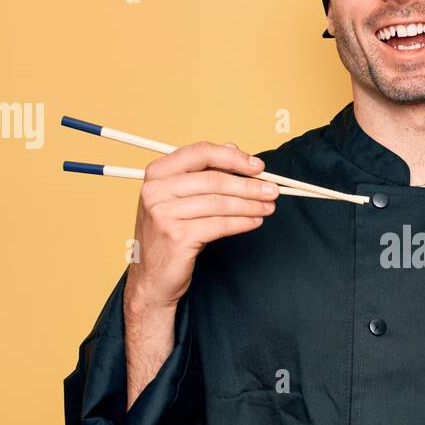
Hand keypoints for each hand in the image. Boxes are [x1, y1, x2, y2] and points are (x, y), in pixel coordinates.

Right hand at [125, 141, 279, 310]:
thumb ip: (202, 173)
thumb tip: (232, 147)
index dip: (233, 157)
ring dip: (250, 204)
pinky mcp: (176, 237)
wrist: (152, 278)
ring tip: (268, 207)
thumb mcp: (179, 198)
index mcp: (157, 173)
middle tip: (273, 191)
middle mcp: (155, 191)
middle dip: (249, 185)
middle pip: (213, 180)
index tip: (258, 166)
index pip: (200, 153)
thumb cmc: (170, 234)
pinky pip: (219, 225)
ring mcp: (163, 214)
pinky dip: (241, 222)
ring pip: (218, 203)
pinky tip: (254, 221)